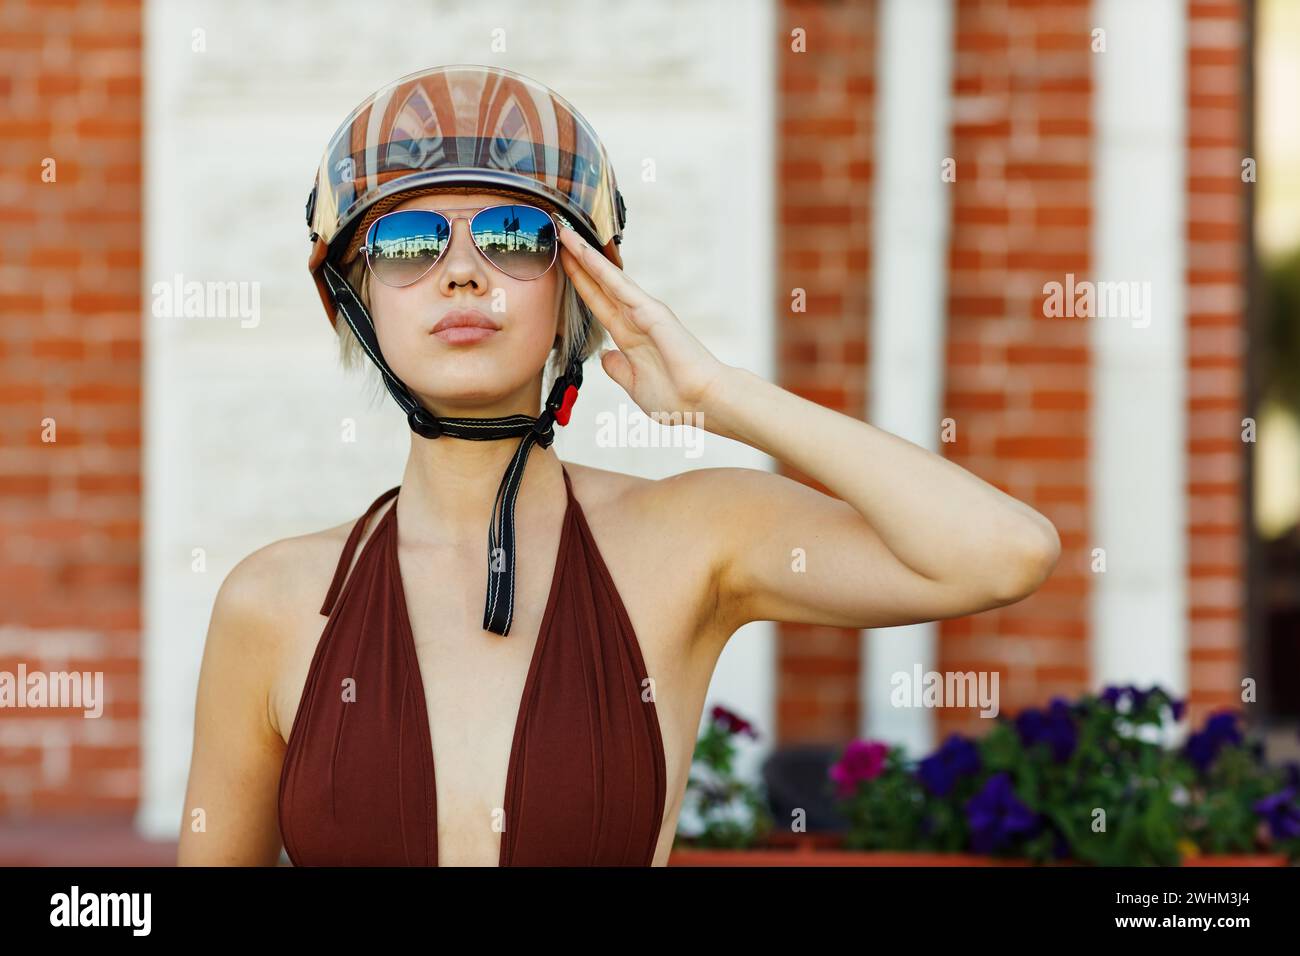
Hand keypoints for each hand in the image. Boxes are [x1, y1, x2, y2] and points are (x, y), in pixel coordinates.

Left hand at [557, 225, 730, 423]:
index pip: (597, 303)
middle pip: (599, 284)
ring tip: (565, 235)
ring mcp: (644, 312)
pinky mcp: (652, 312)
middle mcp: (636, 319)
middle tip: (558, 236)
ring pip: (608, 278)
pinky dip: (602, 269)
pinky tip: (584, 254)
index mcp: (630, 336)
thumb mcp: (634, 383)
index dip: (579, 284)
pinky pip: (621, 286)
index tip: (561, 265)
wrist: (702, 403)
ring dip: (585, 257)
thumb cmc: (676, 397)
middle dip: (578, 262)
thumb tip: (606, 357)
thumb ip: (618, 368)